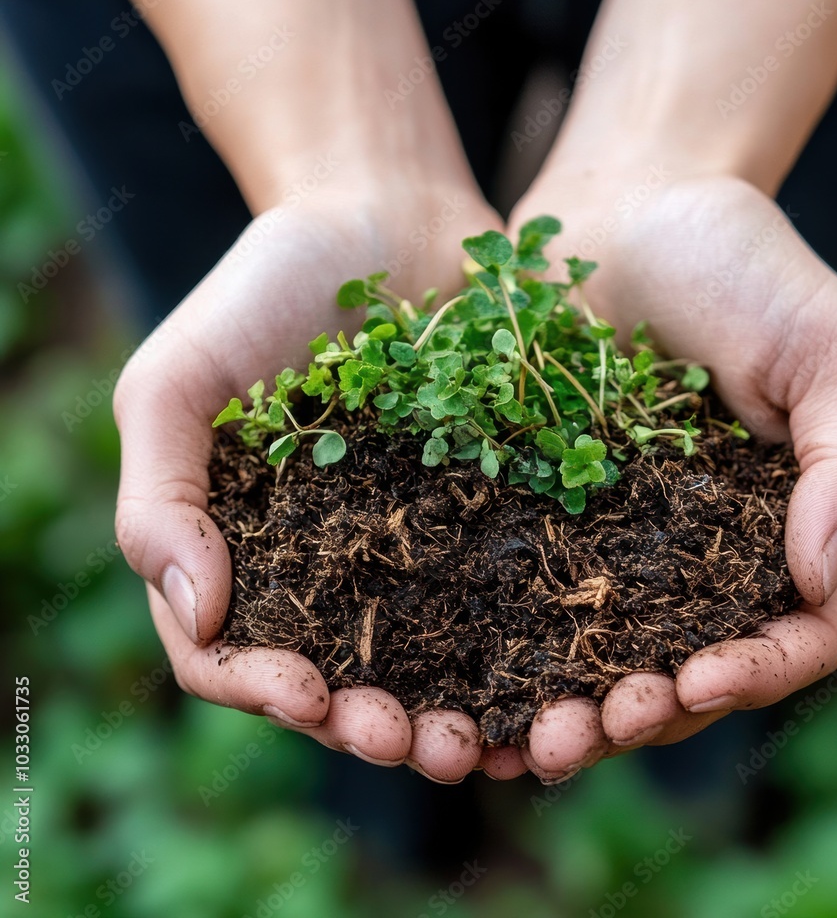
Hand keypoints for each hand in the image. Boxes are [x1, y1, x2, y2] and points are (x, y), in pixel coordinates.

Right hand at [114, 180, 514, 781]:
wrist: (384, 211)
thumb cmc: (265, 288)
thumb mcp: (181, 379)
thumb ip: (162, 493)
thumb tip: (196, 609)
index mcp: (245, 550)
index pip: (234, 655)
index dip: (264, 693)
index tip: (308, 696)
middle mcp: (331, 563)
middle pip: (343, 678)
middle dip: (373, 726)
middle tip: (415, 745)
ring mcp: (418, 540)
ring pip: (435, 657)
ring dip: (455, 711)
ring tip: (486, 739)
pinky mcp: (495, 506)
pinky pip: (512, 590)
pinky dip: (527, 646)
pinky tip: (555, 675)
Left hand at [507, 171, 836, 780]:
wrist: (629, 196)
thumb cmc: (742, 258)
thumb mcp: (830, 344)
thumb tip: (821, 577)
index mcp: (783, 528)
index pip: (791, 635)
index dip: (752, 674)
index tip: (696, 681)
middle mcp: (699, 551)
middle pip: (682, 669)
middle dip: (639, 717)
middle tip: (579, 737)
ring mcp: (614, 535)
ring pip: (594, 652)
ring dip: (559, 705)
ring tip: (512, 740)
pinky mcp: (538, 504)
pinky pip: (517, 592)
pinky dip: (496, 648)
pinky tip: (456, 681)